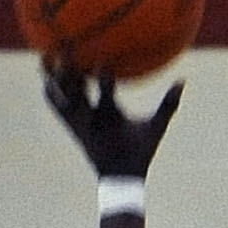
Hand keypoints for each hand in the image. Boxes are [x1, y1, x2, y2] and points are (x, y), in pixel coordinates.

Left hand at [41, 64, 183, 180]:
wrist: (117, 178)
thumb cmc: (139, 151)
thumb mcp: (156, 129)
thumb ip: (168, 105)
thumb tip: (183, 80)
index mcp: (110, 120)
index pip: (106, 99)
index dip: (103, 80)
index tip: (102, 61)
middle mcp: (89, 121)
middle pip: (74, 97)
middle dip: (69, 75)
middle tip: (66, 50)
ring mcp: (76, 123)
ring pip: (59, 99)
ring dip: (52, 79)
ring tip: (44, 56)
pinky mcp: (69, 125)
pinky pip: (54, 104)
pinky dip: (49, 89)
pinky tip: (45, 73)